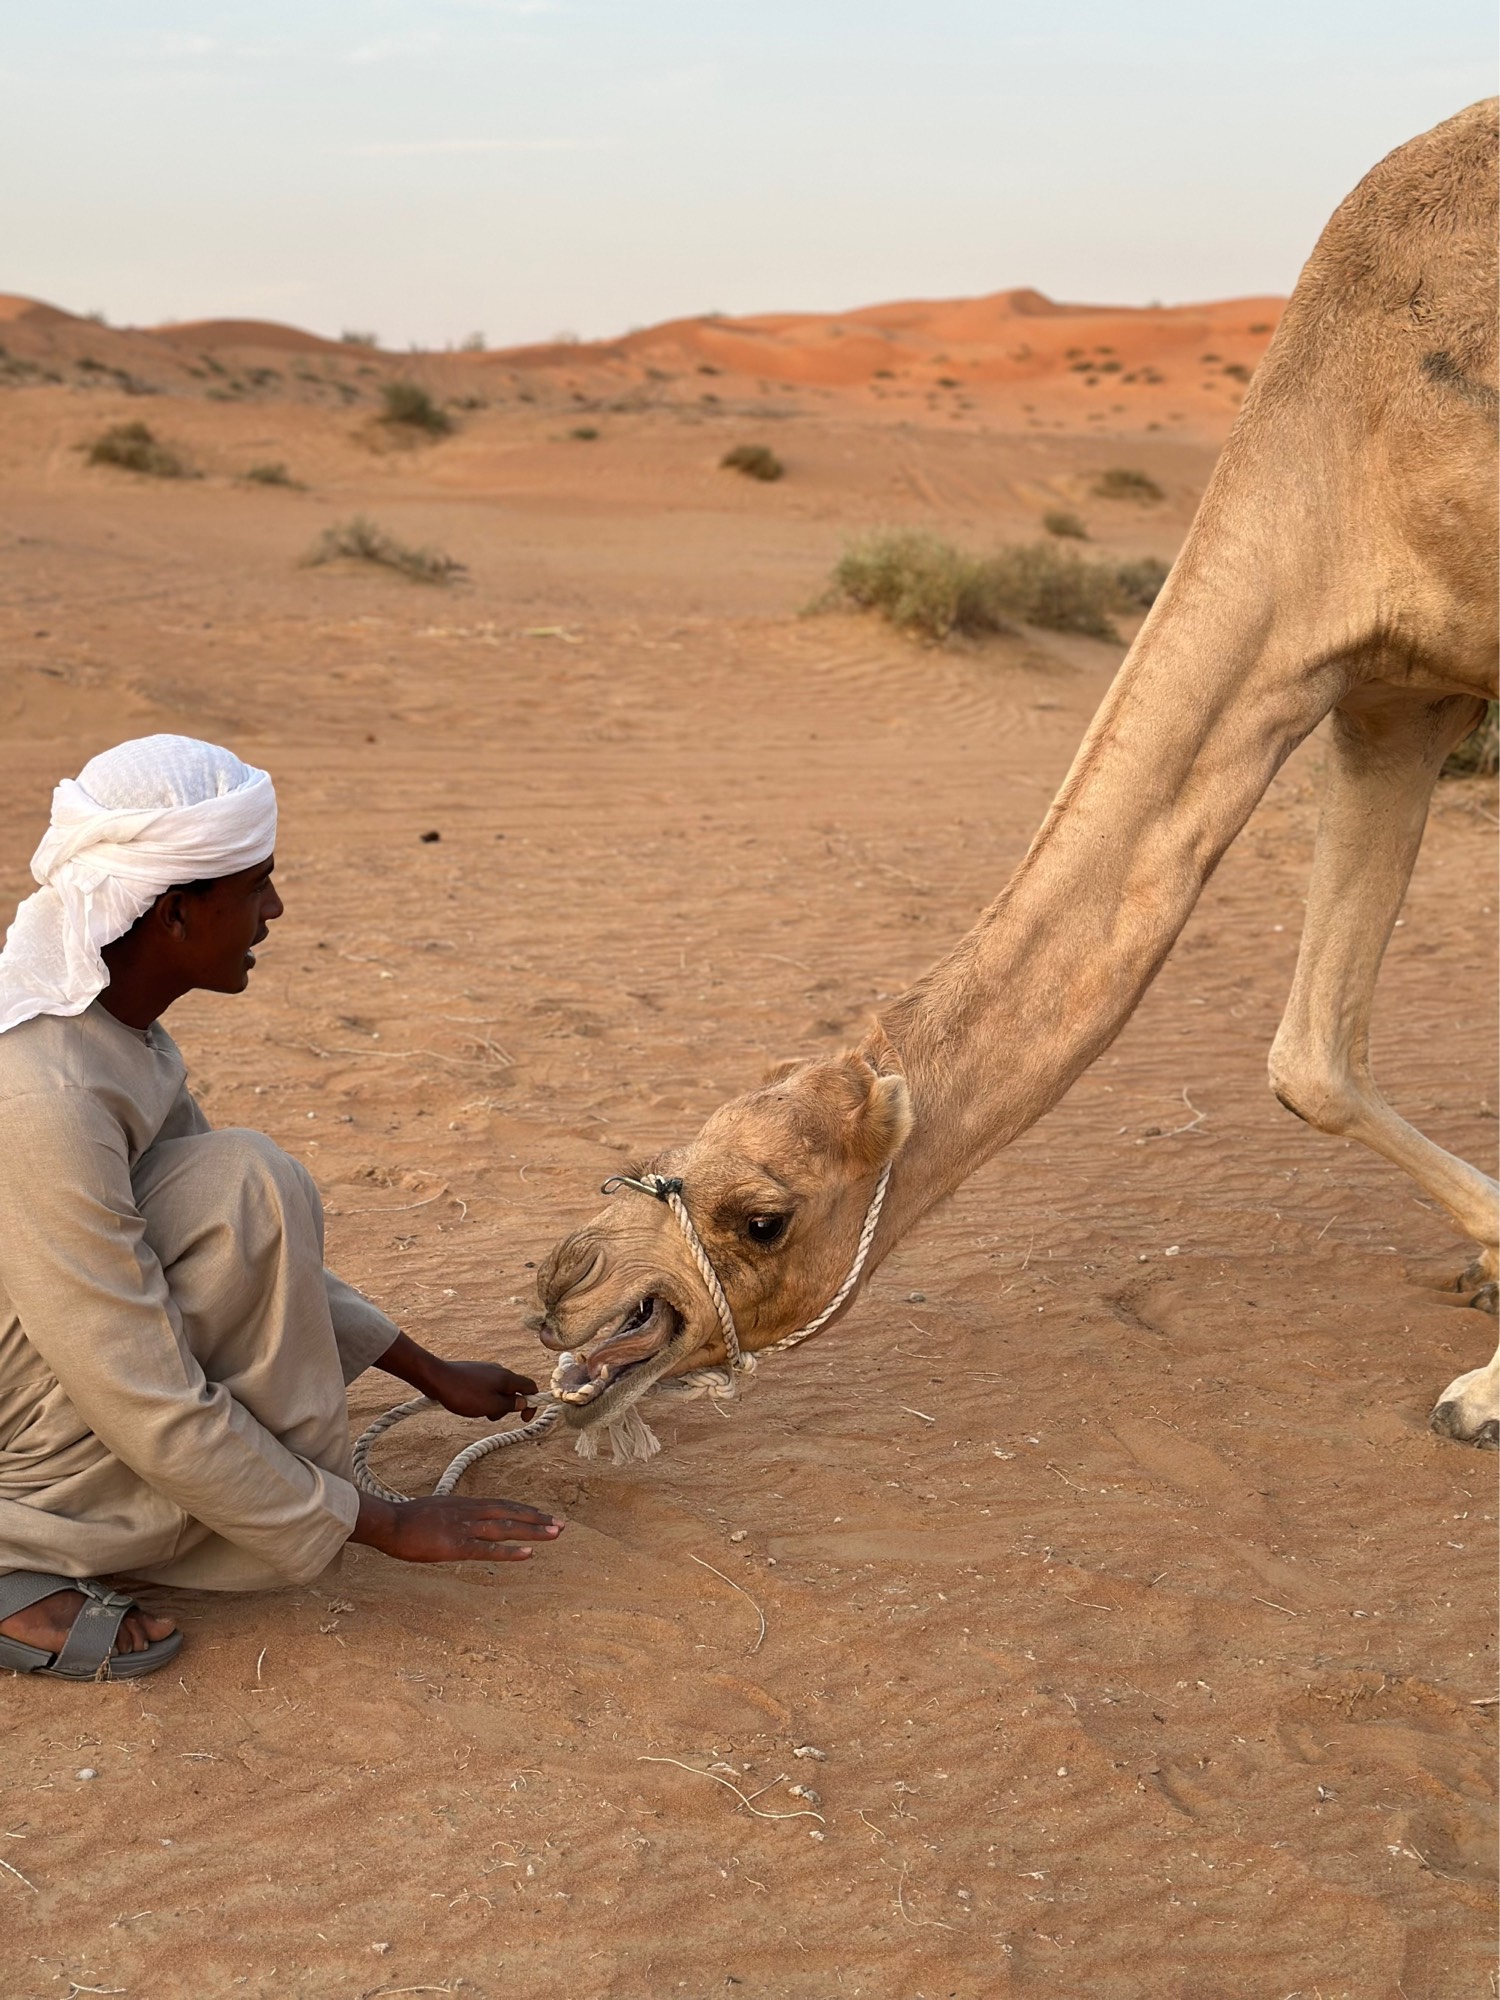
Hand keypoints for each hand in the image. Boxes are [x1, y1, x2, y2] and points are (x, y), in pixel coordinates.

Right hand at [353, 1492, 562, 1563]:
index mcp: (465, 1504)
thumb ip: (453, 1516)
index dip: (525, 1510)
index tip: (544, 1514)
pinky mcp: (456, 1545)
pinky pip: (489, 1550)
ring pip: (507, 1528)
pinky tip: (528, 1554)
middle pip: (511, 1512)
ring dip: (533, 1530)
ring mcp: (465, 1527)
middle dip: (538, 1518)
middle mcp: (470, 1511)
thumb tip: (461, 1524)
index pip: (502, 1505)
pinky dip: (510, 1552)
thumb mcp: (435, 1511)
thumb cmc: (405, 1520)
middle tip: (562, 1523)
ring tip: (556, 1533)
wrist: (388, 1522)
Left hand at [426, 1358, 539, 1420]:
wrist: (436, 1378)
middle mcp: (499, 1370)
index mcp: (507, 1377)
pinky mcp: (474, 1373)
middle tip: (491, 1416)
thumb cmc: (463, 1394)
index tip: (523, 1418)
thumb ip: (510, 1405)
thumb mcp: (491, 1405)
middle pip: (514, 1389)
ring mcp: (486, 1370)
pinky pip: (486, 1387)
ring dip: (494, 1403)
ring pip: (499, 1389)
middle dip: (507, 1406)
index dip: (532, 1403)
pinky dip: (484, 1398)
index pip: (530, 1386)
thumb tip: (523, 1402)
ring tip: (477, 1410)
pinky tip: (469, 1403)